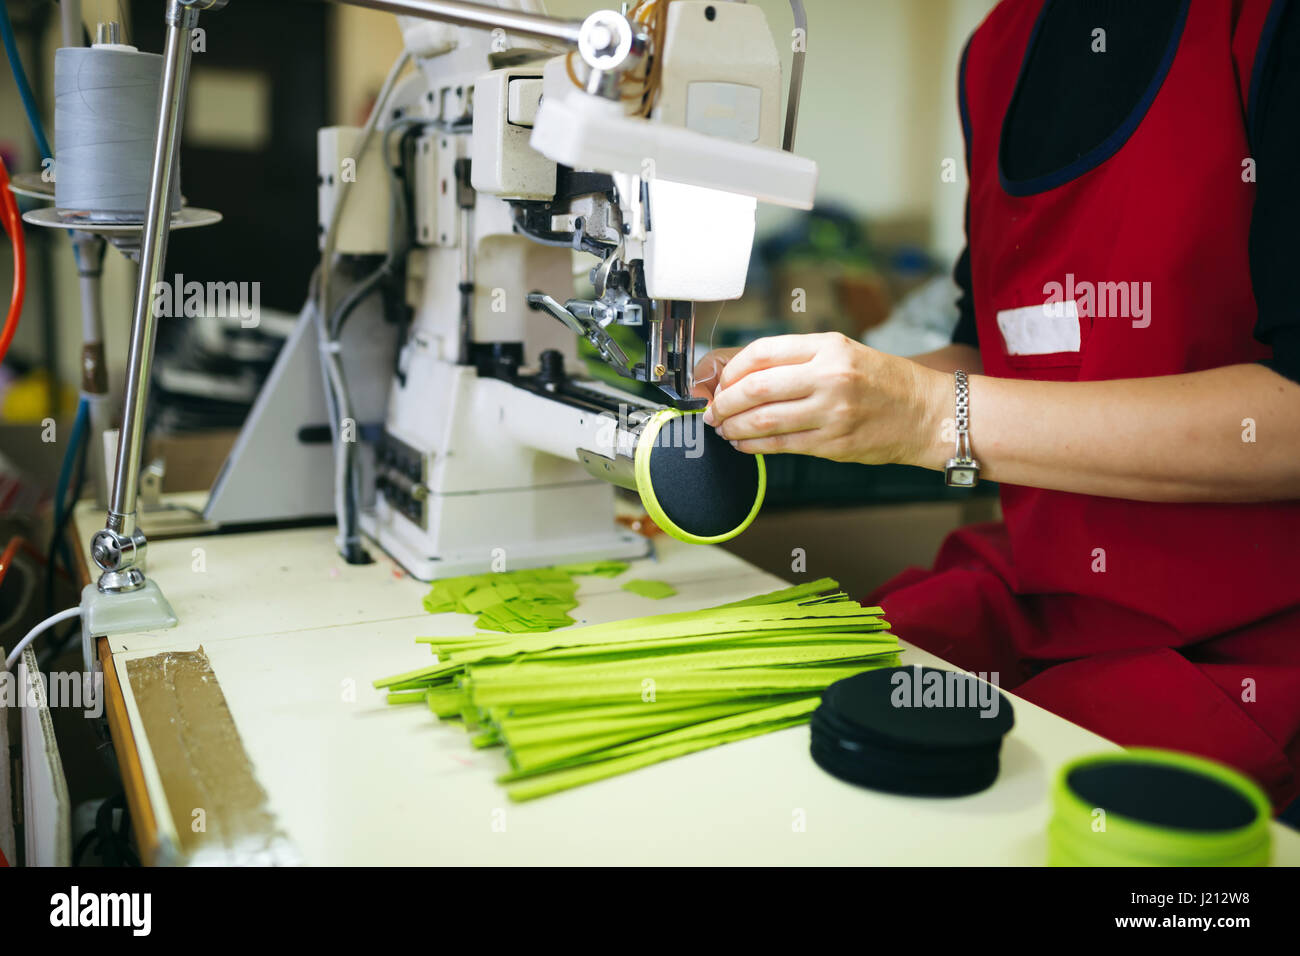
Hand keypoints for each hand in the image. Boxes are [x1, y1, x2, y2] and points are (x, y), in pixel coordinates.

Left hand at [697, 333, 946, 465]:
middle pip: (756, 388)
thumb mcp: (842, 353)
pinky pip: (782, 446)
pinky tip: (744, 445)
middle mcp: (829, 376)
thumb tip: (740, 375)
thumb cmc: (883, 382)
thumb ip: (797, 361)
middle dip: (724, 403)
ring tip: (723, 430)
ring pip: (764, 421)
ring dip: (735, 428)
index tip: (720, 382)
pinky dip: (754, 447)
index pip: (762, 352)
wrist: (928, 413)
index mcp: (828, 346)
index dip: (731, 370)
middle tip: (712, 412)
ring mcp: (832, 412)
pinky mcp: (834, 444)